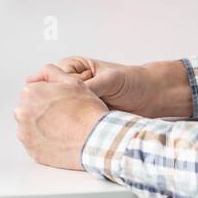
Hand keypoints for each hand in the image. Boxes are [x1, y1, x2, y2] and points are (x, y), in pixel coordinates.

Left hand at [13, 73, 107, 170]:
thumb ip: (52, 73)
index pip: (33, 93)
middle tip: (64, 117)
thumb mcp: (73, 82)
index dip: (48, 97)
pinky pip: (36, 144)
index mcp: (29, 93)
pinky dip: (45, 143)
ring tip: (63, 129)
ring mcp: (25, 134)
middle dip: (42, 112)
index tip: (60, 104)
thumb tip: (40, 74)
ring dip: (42, 127)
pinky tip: (60, 140)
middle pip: (30, 110)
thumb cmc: (87, 110)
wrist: (96, 139)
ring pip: (31, 128)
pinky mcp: (32, 151)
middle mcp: (22, 113)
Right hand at [26, 59, 191, 118]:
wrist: (153, 97)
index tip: (45, 96)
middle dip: (51, 104)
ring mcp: (78, 99)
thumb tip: (69, 95)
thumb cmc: (133, 82)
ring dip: (61, 116)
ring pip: (60, 109)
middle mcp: (73, 82)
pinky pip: (71, 119)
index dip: (46, 87)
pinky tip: (71, 130)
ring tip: (65, 123)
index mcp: (75, 66)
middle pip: (51, 94)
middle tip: (55, 113)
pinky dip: (70, 125)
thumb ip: (89, 87)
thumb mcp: (109, 80)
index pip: (50, 75)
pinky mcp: (85, 114)